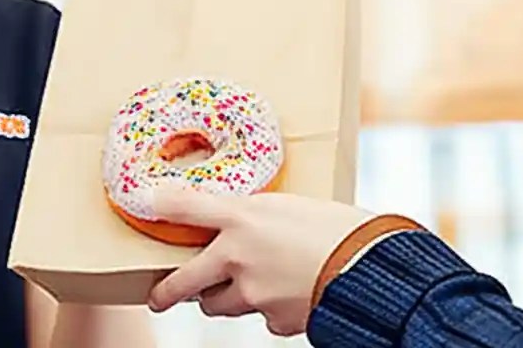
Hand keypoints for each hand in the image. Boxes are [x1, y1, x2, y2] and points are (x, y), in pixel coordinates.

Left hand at [146, 189, 372, 336]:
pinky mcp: (273, 320)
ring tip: (244, 286)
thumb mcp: (291, 205)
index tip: (148, 202)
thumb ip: (256, 215)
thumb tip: (235, 222)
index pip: (189, 207)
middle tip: (159, 297)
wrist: (374, 268)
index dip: (163, 205)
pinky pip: (260, 317)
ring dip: (224, 298)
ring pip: (220, 305)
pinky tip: (292, 292)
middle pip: (183, 282)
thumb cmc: (340, 227)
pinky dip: (269, 309)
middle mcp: (238, 257)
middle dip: (167, 292)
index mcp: (243, 218)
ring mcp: (253, 294)